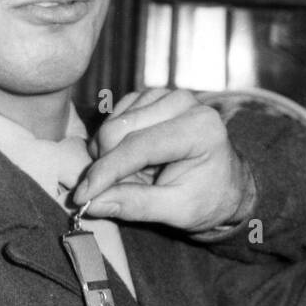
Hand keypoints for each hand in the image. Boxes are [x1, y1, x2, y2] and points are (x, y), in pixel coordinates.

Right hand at [73, 89, 256, 232]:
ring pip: (112, 122)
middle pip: (118, 129)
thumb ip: (137, 205)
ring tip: (135, 176)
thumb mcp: (178, 211)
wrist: (224, 182)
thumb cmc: (206, 197)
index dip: (105, 173)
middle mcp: (185, 102)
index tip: (81, 196)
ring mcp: (167, 95)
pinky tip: (132, 159)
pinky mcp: (152, 96)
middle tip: (117, 190)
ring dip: (109, 155)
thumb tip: (92, 203)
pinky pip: (114, 117)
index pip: (138, 146)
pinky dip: (113, 142)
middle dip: (106, 164)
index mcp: (200, 129)